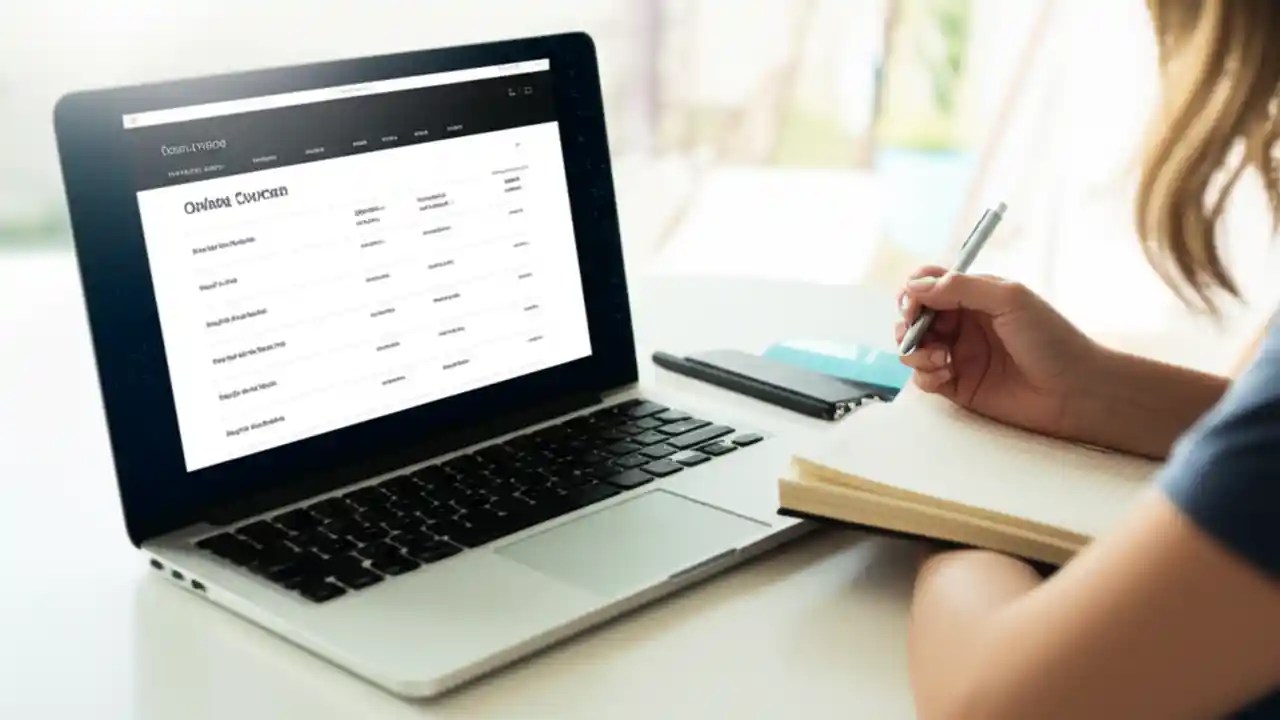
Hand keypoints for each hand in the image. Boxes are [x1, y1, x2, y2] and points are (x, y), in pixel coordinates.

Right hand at [894, 266, 1102, 439]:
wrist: (1075, 391)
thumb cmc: (1051, 339)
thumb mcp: (1008, 299)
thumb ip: (960, 287)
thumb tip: (914, 285)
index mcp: (976, 297)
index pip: (930, 284)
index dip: (914, 291)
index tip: (913, 303)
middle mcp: (964, 324)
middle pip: (915, 316)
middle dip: (908, 323)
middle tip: (918, 333)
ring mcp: (959, 355)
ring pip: (913, 347)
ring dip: (914, 350)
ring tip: (940, 358)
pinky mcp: (957, 386)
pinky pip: (923, 377)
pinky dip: (924, 374)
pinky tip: (944, 375)